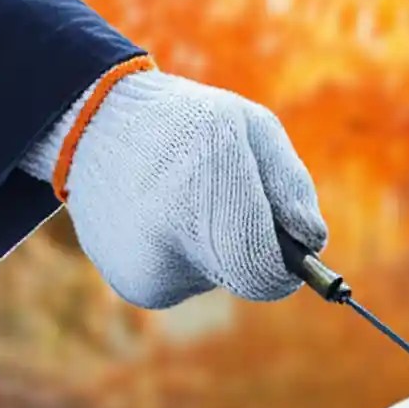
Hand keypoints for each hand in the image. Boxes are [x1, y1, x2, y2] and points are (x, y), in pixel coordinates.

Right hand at [21, 68, 326, 308]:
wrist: (95, 127)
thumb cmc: (190, 124)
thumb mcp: (251, 128)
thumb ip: (291, 185)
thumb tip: (313, 241)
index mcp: (205, 186)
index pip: (263, 269)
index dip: (288, 265)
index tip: (295, 248)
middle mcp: (168, 235)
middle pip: (246, 277)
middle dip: (259, 253)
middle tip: (243, 213)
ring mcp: (144, 266)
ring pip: (219, 279)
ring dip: (222, 250)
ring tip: (192, 203)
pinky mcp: (133, 284)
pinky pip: (190, 282)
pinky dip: (193, 257)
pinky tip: (168, 220)